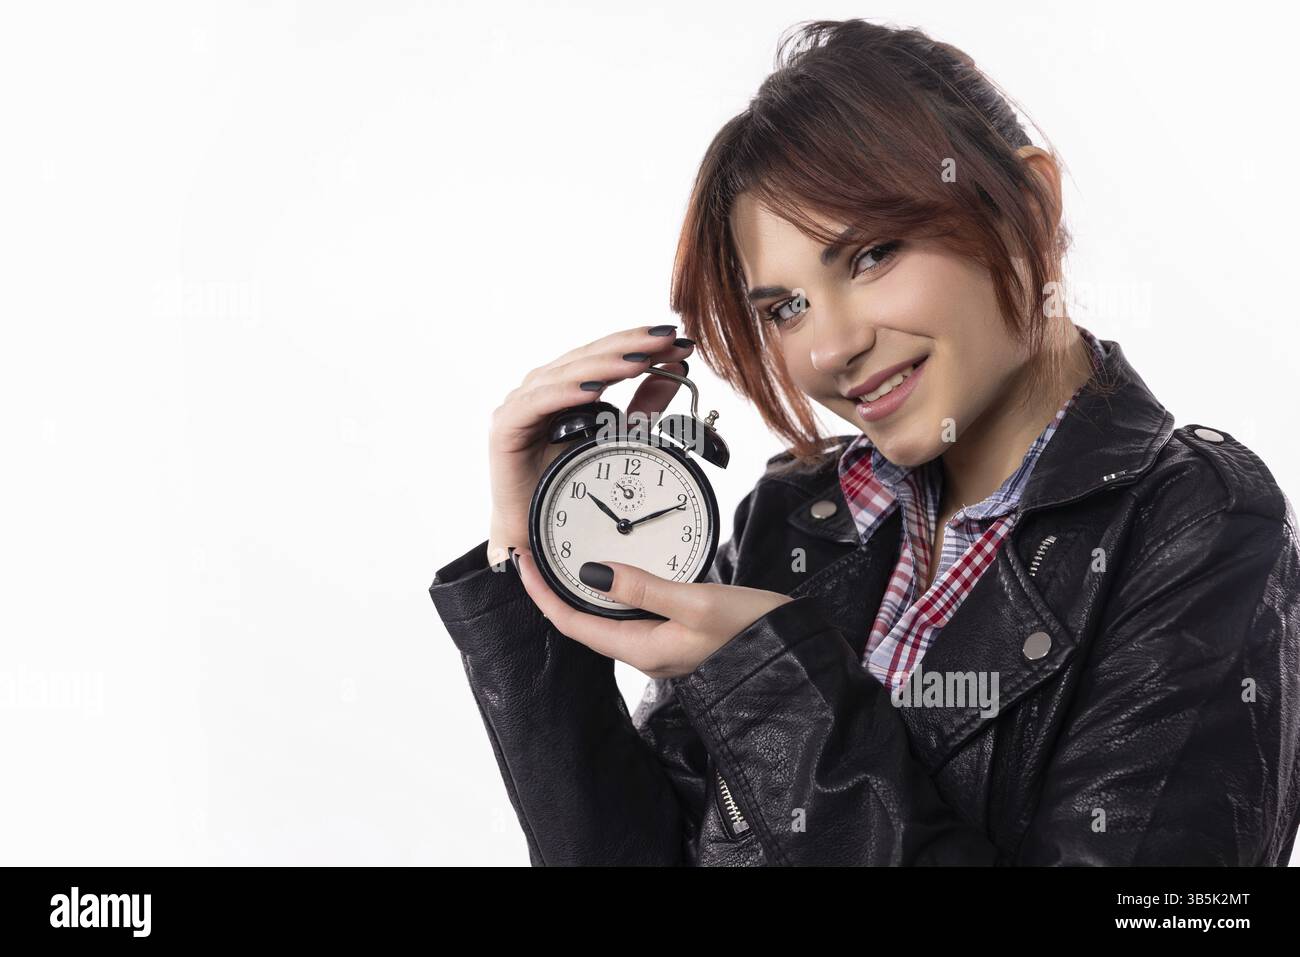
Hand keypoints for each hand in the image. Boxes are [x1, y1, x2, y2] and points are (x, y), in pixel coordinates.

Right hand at [486, 325, 692, 564]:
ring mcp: (521, 404)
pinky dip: (566, 393)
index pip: (607, 356)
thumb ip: (644, 405)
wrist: (536, 531)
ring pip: (566, 375)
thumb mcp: (620, 437)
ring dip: (604, 365)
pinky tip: (594, 390)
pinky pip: (537, 403)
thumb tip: (677, 371)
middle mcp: (541, 388)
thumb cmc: (570, 484)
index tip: (679, 342)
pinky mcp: (506, 426)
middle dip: (631, 346)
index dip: (641, 345)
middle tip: (667, 339)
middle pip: (589, 358)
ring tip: (640, 359)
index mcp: (566, 386)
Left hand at [513, 550, 792, 678]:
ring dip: (580, 592)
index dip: (541, 594)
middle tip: (533, 555)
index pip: (572, 623)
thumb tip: (591, 573)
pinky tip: (615, 574)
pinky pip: (631, 614)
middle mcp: (645, 652)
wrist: (796, 654)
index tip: (521, 561)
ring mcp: (661, 646)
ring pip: (606, 618)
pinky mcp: (678, 634)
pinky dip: (612, 592)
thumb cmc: (754, 631)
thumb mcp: (697, 602)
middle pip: (582, 623)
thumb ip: (644, 587)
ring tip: (561, 561)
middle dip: (552, 591)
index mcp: (642, 649)